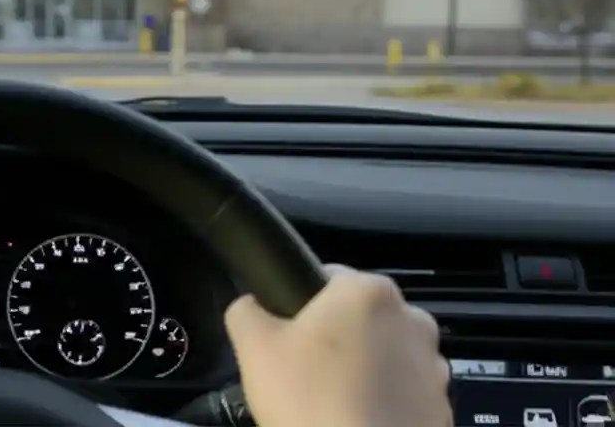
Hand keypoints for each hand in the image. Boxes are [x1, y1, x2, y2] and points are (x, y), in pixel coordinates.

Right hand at [225, 266, 450, 426]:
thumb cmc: (307, 399)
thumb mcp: (253, 347)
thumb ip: (246, 310)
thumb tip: (251, 305)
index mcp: (367, 290)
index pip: (328, 278)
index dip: (303, 307)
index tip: (289, 340)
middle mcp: (411, 317)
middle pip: (361, 317)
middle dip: (338, 338)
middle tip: (306, 374)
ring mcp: (434, 364)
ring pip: (386, 354)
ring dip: (366, 369)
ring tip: (334, 403)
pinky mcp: (443, 406)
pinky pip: (406, 392)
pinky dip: (386, 401)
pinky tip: (359, 421)